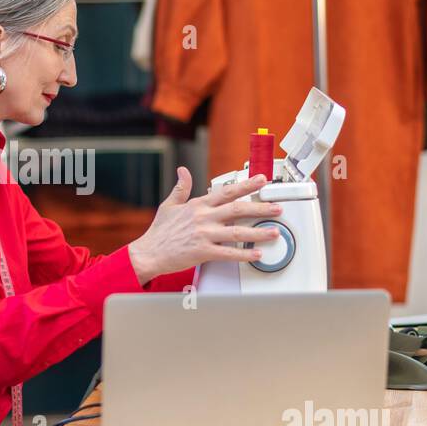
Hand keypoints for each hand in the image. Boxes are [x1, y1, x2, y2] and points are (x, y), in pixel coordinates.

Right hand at [127, 167, 282, 284]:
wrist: (149, 253)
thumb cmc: (160, 232)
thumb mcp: (169, 205)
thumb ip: (181, 188)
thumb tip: (183, 171)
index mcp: (198, 205)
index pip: (227, 191)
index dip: (246, 185)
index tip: (262, 180)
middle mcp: (204, 217)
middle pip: (238, 209)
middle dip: (260, 207)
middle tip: (277, 208)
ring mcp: (204, 234)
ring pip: (237, 231)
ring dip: (258, 232)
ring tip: (274, 231)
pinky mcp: (203, 252)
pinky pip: (228, 253)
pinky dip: (244, 254)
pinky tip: (257, 254)